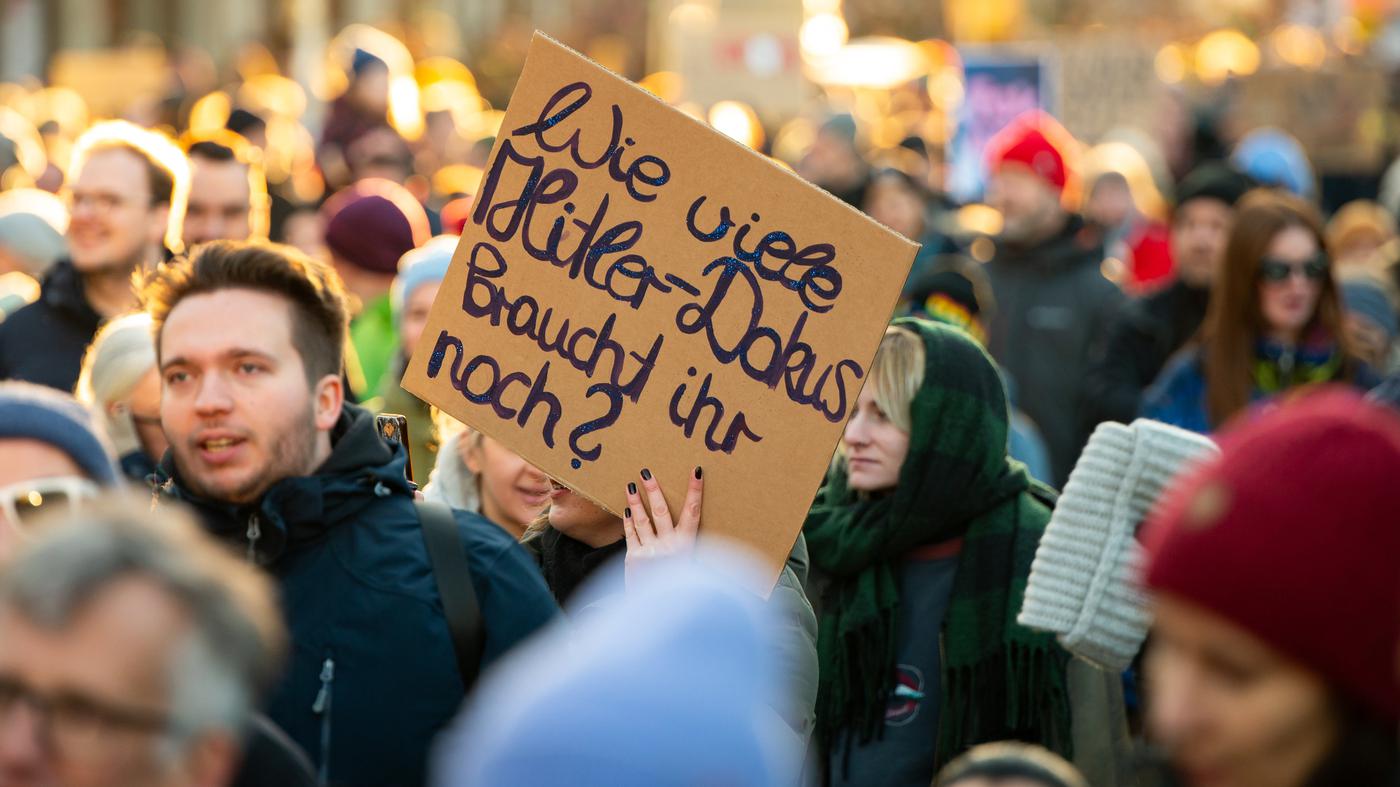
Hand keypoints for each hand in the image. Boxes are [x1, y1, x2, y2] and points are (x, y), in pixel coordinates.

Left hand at [622, 466, 702, 587]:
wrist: (658, 612)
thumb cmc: (678, 587)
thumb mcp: (689, 566)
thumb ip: (685, 547)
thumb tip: (687, 528)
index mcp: (687, 546)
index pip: (693, 512)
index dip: (695, 491)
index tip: (695, 471)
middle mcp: (669, 546)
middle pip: (661, 510)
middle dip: (654, 489)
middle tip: (646, 472)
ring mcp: (650, 551)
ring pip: (642, 519)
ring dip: (636, 501)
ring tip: (630, 486)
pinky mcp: (634, 558)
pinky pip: (630, 534)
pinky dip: (628, 521)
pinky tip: (626, 511)